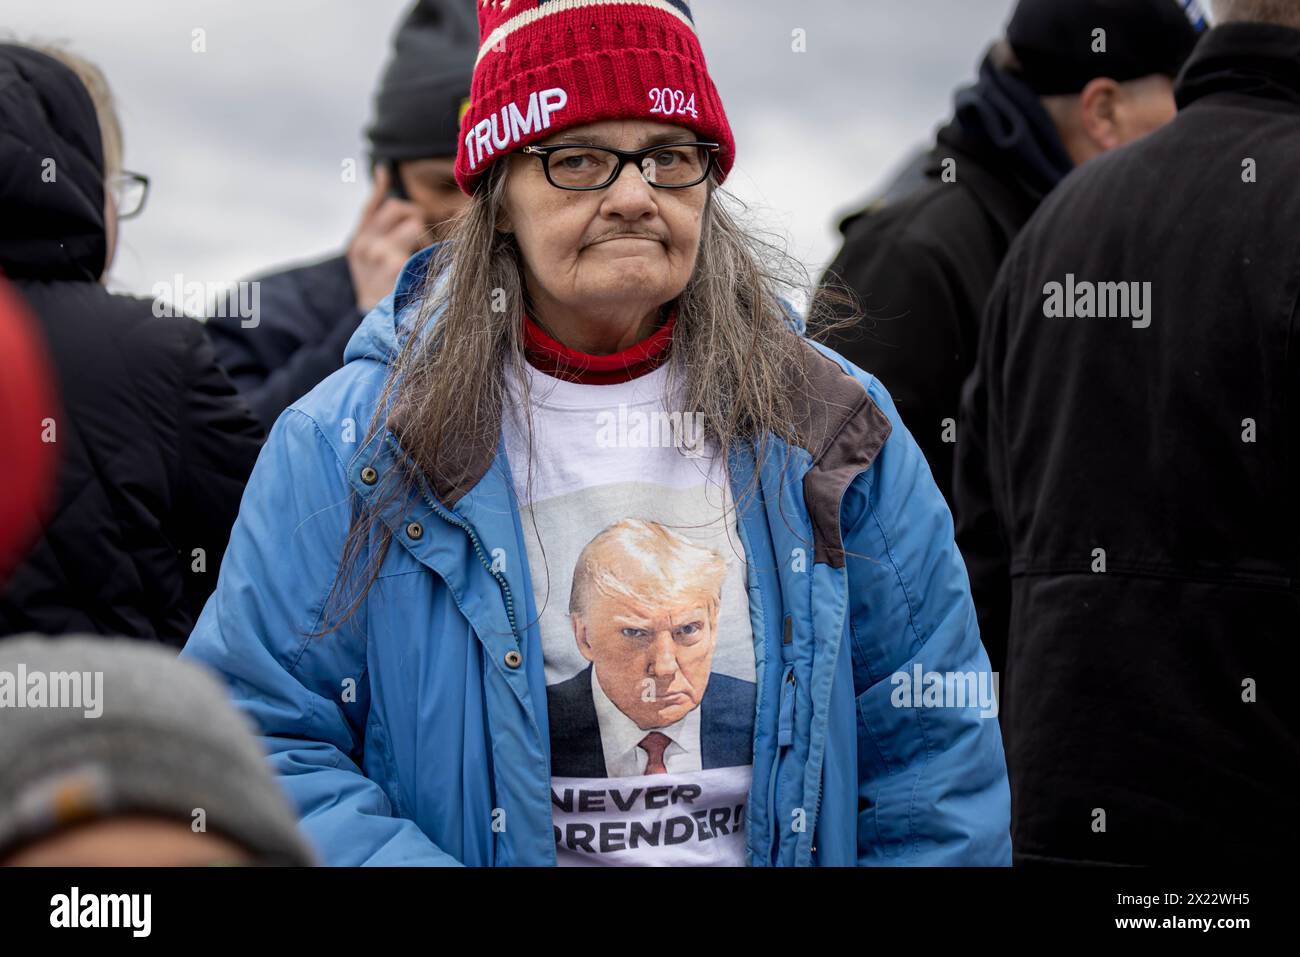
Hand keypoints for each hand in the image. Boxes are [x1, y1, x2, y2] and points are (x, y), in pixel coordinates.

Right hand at [345, 165, 425, 311]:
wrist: (378, 324)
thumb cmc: (380, 289)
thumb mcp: (368, 259)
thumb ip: (377, 225)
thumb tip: (383, 175)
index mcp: (357, 242)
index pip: (370, 205)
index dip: (380, 186)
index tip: (385, 170)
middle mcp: (364, 245)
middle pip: (396, 207)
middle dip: (413, 214)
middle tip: (419, 231)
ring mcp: (379, 254)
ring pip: (413, 222)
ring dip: (423, 233)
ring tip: (421, 253)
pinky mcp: (396, 264)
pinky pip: (425, 243)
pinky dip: (431, 251)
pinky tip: (426, 267)